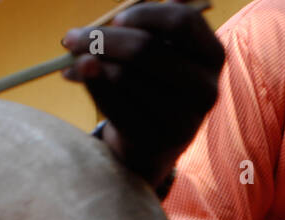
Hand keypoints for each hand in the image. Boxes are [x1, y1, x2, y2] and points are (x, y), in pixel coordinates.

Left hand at [61, 1, 224, 186]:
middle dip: (101, 39)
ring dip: (90, 63)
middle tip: (71, 39)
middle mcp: (206, 89)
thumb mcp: (162, 48)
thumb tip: (131, 9)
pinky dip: (90, 86)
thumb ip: (150, 24)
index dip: (144, 15)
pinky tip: (78, 77)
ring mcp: (184, 120)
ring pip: (124, 77)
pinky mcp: (157, 141)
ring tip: (76, 61)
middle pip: (146, 50)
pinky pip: (113, 103)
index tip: (115, 19)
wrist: (155, 140)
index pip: (183, 22)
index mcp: (212, 55)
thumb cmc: (155, 80)